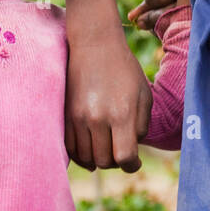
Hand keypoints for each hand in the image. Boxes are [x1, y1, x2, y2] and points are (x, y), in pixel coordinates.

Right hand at [64, 29, 152, 172]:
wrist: (94, 45)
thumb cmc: (124, 69)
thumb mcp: (144, 94)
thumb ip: (141, 126)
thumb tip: (131, 150)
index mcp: (122, 114)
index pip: (125, 157)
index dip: (132, 165)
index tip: (134, 162)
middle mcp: (97, 118)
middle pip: (105, 161)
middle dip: (115, 161)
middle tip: (119, 151)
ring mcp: (78, 117)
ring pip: (86, 158)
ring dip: (97, 159)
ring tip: (106, 149)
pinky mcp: (65, 115)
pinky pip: (70, 148)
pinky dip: (80, 154)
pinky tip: (90, 147)